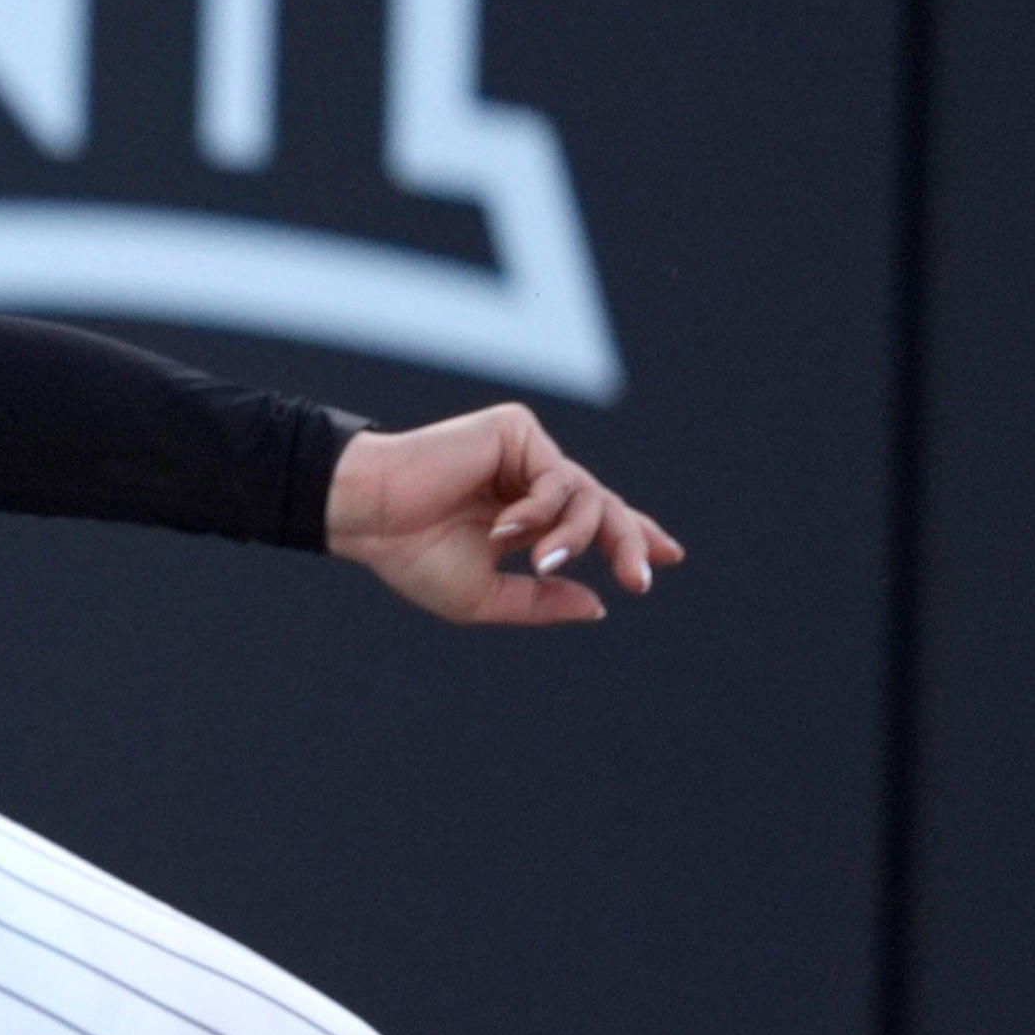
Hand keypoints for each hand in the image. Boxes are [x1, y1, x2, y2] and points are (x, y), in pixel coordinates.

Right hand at [324, 406, 684, 626]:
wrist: (365, 515)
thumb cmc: (409, 555)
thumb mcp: (485, 596)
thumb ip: (541, 600)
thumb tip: (600, 604)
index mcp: (522, 513)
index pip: (589, 521)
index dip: (631, 536)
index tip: (668, 557)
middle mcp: (527, 478)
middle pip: (602, 506)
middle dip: (627, 542)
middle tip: (640, 578)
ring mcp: (523, 452)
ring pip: (588, 495)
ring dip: (577, 536)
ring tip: (543, 561)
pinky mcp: (516, 431)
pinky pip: (560, 476)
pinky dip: (542, 510)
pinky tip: (505, 528)